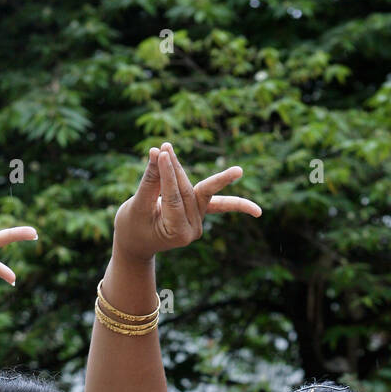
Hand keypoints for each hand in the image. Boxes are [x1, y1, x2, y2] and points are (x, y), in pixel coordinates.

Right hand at [112, 141, 261, 263]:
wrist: (135, 244)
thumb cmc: (131, 227)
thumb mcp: (137, 204)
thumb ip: (149, 180)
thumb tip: (157, 151)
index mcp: (177, 233)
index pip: (174, 197)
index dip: (167, 174)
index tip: (161, 152)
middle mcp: (193, 230)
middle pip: (187, 192)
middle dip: (177, 169)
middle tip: (164, 147)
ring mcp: (198, 222)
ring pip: (200, 191)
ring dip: (209, 178)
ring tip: (240, 171)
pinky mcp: (200, 214)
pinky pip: (221, 207)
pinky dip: (236, 205)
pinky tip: (258, 213)